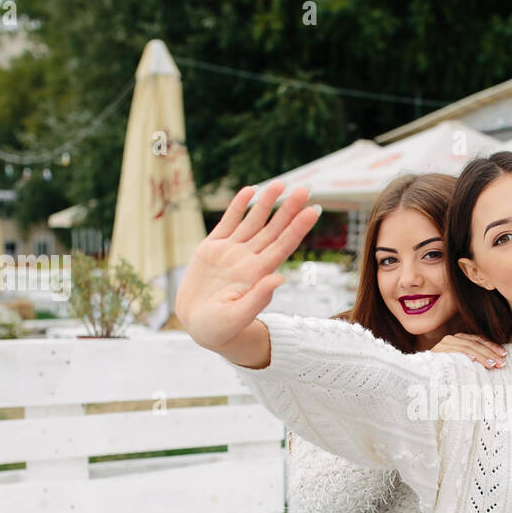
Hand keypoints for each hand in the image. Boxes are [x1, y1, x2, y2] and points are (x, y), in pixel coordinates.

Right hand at [174, 180, 321, 353]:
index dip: (298, 228)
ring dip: (267, 203)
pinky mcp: (212, 249)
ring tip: (280, 183)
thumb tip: (280, 278)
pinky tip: (251, 190)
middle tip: (304, 188)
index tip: (313, 211)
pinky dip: (239, 206)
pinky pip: (228, 223)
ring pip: (253, 222)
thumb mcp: (236, 318)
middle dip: (288, 209)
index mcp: (257, 275)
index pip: (283, 246)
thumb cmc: (219, 329)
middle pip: (273, 230)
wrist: (197, 327)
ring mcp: (231, 252)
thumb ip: (257, 298)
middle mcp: (248, 259)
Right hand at [430, 333, 505, 367]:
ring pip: (467, 347)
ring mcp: (445, 344)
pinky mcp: (438, 351)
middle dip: (490, 353)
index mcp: (460, 339)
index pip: (479, 340)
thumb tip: (493, 364)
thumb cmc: (443, 368)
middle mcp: (453, 339)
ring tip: (492, 364)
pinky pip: (454, 352)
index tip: (503, 355)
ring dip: (481, 356)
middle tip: (501, 362)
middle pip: (476, 343)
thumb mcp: (460, 362)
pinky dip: (464, 355)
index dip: (492, 346)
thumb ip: (472, 359)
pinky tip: (473, 359)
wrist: (421, 369)